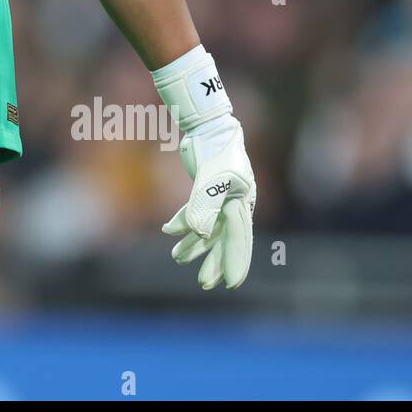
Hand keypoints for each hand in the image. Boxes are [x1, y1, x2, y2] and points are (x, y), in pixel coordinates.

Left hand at [162, 113, 255, 289]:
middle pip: (225, 239)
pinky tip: (170, 232)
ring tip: (178, 258)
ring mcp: (221, 198)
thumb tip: (199, 234)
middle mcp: (234, 204)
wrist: (209, 127)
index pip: (238, 239)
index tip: (230, 282)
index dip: (234, 261)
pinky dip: (184, 222)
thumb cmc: (215, 150)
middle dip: (215, 261)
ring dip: (195, 244)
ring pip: (209, 228)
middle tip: (206, 284)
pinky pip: (195, 212)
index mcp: (241, 204)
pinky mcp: (205, 190)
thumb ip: (204, 206)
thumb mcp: (211, 178)